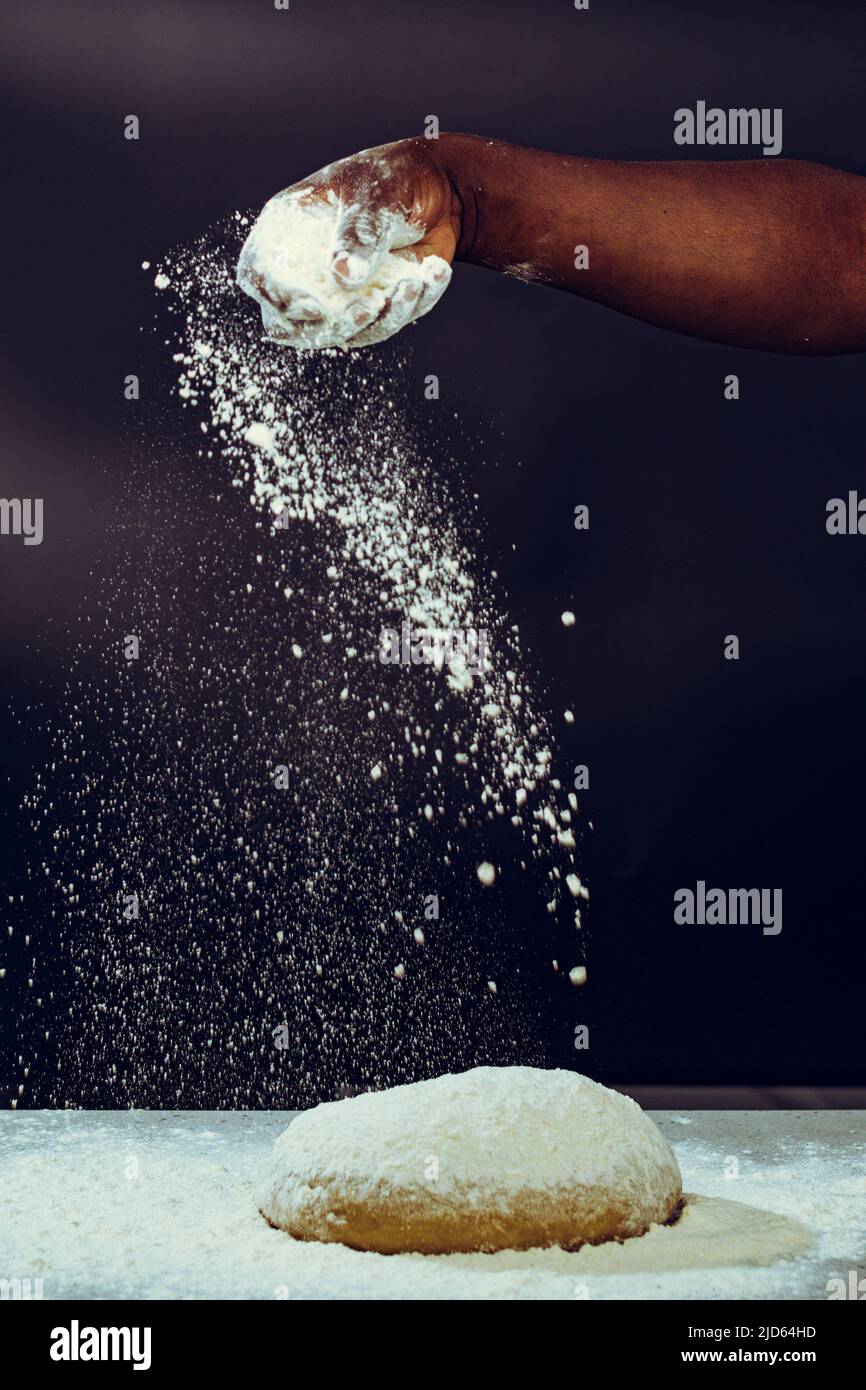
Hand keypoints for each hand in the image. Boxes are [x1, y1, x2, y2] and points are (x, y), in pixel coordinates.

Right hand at [237, 138, 460, 348]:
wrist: (442, 193)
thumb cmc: (396, 178)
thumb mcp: (377, 192)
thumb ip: (359, 230)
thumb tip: (343, 275)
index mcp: (287, 230)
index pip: (257, 274)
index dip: (275, 296)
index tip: (315, 306)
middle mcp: (304, 270)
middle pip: (288, 325)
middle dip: (330, 327)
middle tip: (370, 308)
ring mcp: (335, 296)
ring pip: (338, 335)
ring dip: (379, 320)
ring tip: (414, 283)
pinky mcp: (368, 310)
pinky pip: (380, 328)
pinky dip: (408, 309)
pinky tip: (434, 274)